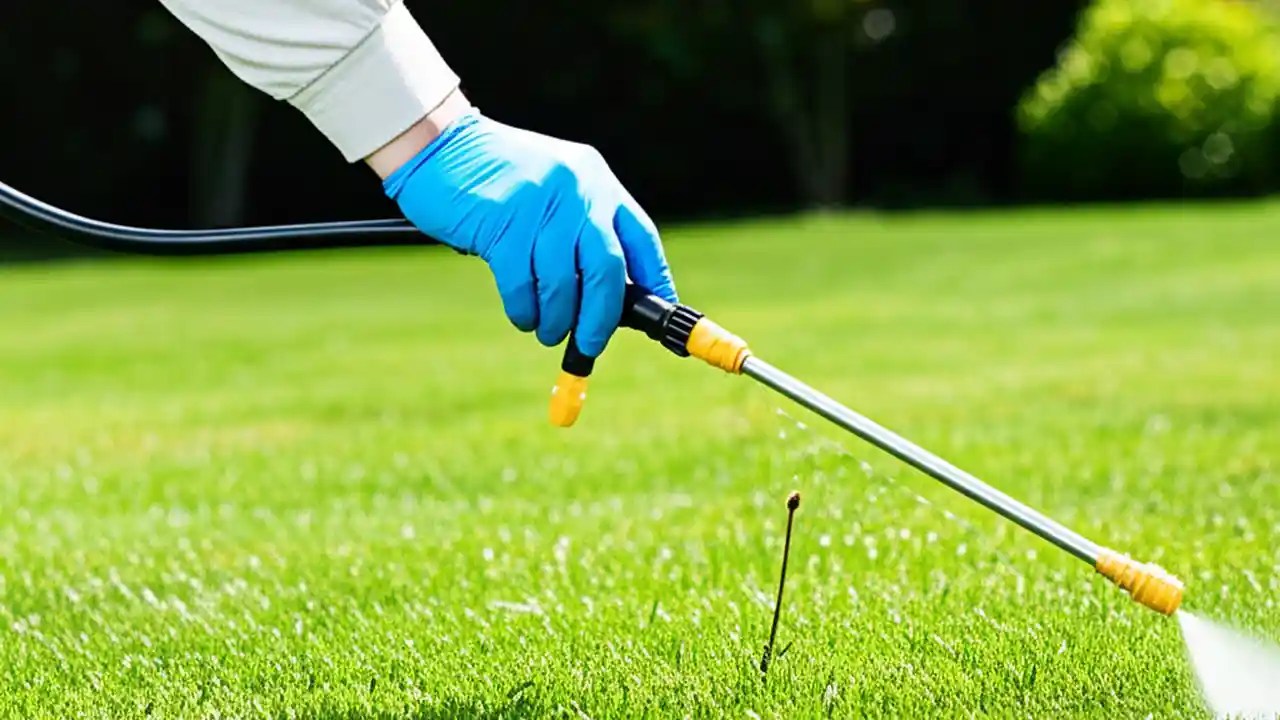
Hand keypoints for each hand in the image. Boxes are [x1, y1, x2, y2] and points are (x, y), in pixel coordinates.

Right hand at [382, 110, 677, 358]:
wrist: (439, 144)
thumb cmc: (497, 180)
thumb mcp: (554, 190)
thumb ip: (582, 231)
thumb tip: (609, 300)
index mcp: (597, 179)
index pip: (640, 238)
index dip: (654, 281)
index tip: (653, 316)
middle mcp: (576, 188)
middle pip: (607, 269)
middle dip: (601, 318)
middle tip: (590, 343)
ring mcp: (540, 203)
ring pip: (563, 284)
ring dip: (556, 320)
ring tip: (547, 330)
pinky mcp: (502, 221)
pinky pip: (523, 285)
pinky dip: (525, 311)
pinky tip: (523, 315)